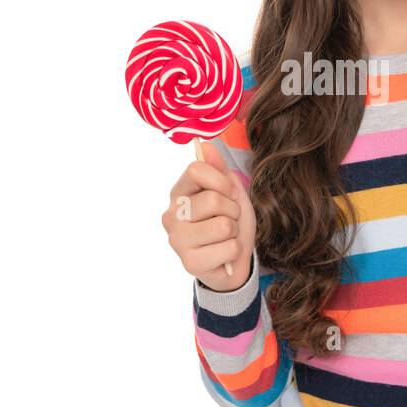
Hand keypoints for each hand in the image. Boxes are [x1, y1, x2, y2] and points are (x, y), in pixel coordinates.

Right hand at [162, 141, 255, 291]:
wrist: (234, 259)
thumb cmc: (229, 222)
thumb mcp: (229, 191)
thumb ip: (217, 168)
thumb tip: (205, 144)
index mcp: (178, 193)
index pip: (197, 170)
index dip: (222, 181)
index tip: (229, 194)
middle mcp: (171, 215)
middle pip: (213, 199)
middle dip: (233, 211)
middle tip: (229, 220)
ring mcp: (177, 241)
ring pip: (223, 225)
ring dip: (234, 232)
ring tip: (226, 237)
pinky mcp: (189, 263)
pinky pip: (229, 248)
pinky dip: (235, 251)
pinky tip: (223, 254)